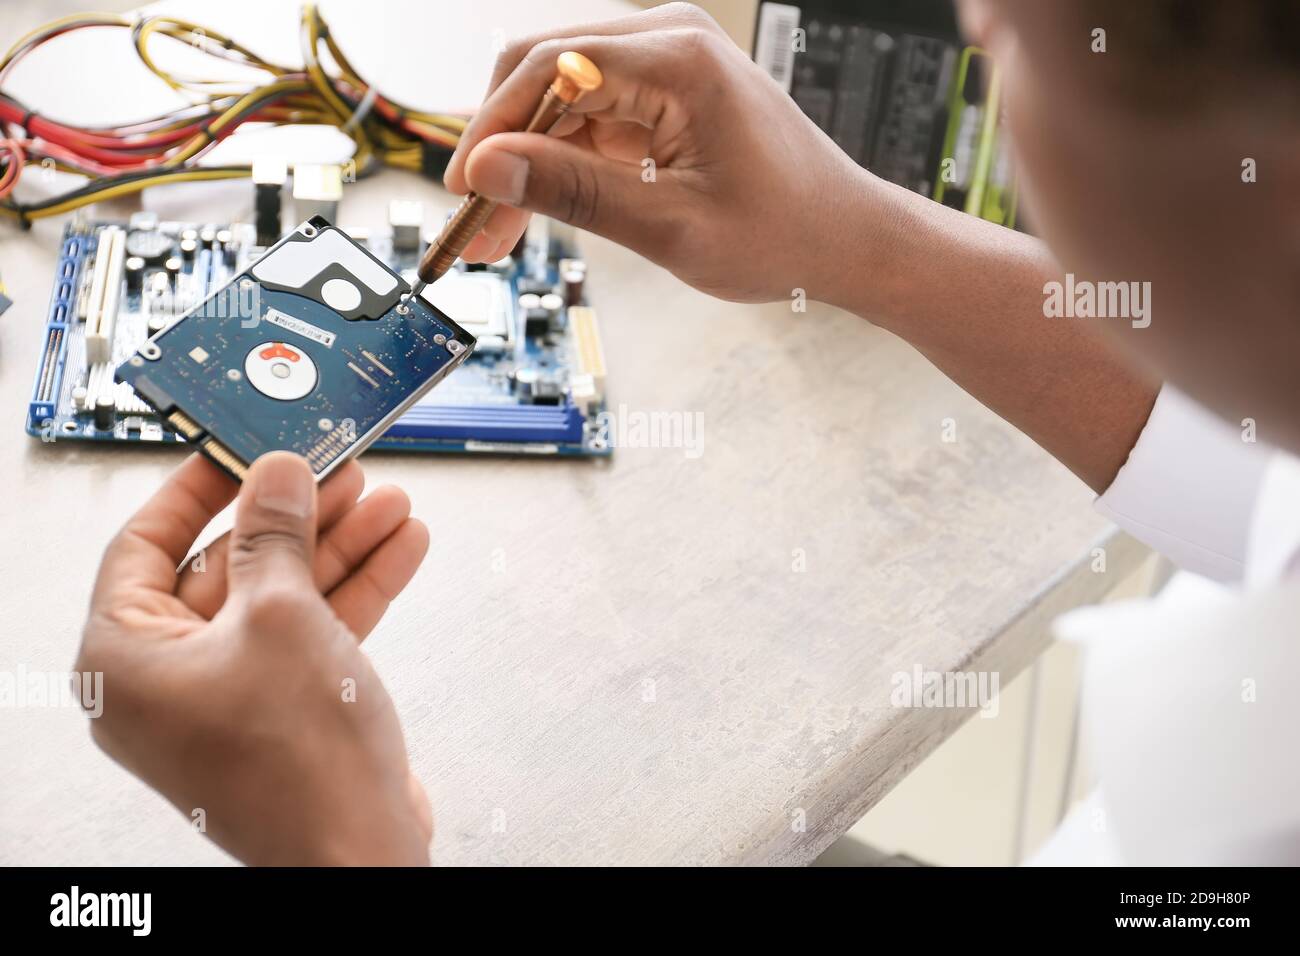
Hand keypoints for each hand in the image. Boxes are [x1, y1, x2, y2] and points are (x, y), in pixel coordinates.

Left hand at [76, 452, 433, 864]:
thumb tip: (275, 475)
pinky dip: (353, 592)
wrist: (359, 854)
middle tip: (336, 472)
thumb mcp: (283, 616)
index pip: (145, 544)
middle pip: (228, 566)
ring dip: (339, 547)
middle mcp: (169, 680)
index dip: (199, 488)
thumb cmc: (299, 765)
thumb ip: (275, 534)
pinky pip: (310, 633)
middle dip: (295, 516)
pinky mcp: (282, 710)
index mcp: (128, 659)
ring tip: (387, 501)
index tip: (242, 448)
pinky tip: (398, 549)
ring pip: (280, 597)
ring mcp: (229, 697)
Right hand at [444, 2, 877, 303]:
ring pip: (558, 98)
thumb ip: (574, 192)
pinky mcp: (664, 90)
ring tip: (499, 235)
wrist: (844, 237)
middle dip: (501, 147)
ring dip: (525, 160)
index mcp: (679, 60)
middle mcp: (670, 40)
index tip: (463, 191)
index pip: (550, 68)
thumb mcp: (670, 226)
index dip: (493, 129)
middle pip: (544, 72)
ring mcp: (666, 61)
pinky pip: (588, 115)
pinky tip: (539, 210)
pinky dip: (559, 161)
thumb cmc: (783, 232)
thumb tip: (489, 169)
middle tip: (474, 222)